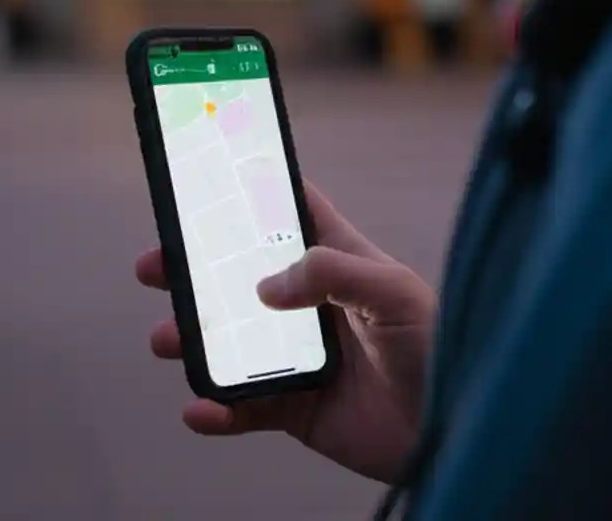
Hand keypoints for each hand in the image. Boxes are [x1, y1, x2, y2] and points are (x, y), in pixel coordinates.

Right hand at [135, 182, 436, 482]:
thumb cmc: (443, 348)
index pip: (290, 215)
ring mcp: (298, 357)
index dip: (252, 194)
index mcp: (339, 263)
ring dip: (190, 339)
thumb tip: (264, 288)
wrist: (457, 434)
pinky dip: (215, 410)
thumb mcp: (395, 293)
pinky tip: (200, 408)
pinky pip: (243, 408)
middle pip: (238, 278)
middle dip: (192, 271)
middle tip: (154, 267)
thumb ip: (333, 274)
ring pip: (228, 343)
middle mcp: (312, 306)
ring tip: (167, 340)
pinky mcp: (295, 407)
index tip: (206, 176)